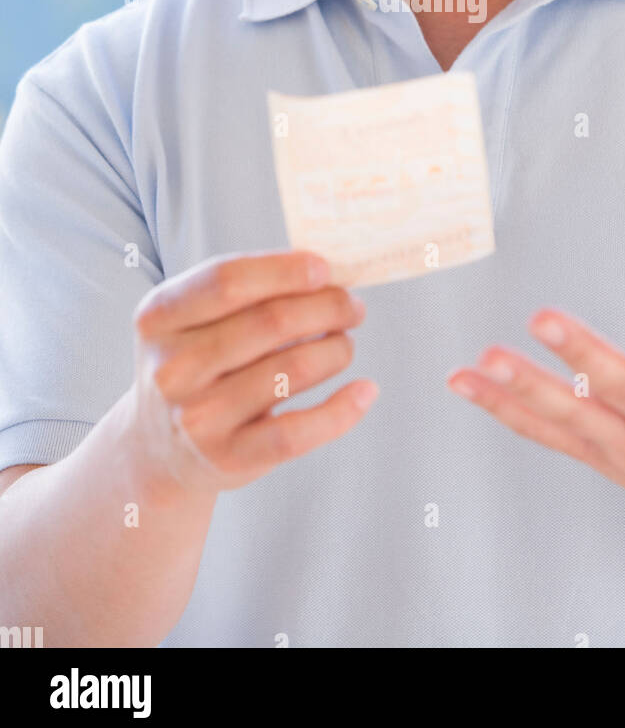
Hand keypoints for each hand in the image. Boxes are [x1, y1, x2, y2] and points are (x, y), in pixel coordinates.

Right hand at [131, 251, 377, 499]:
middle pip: (270, 322)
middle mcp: (172, 368)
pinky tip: (364, 391)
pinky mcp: (229, 458)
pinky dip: (342, 409)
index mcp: (160, 317)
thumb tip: (325, 273)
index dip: (285, 271)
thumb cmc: (193, 364)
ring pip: (293, 369)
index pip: (228, 281)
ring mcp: (199, 417)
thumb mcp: (191, 319)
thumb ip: (245, 290)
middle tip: (352, 306)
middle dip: (327, 307)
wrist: (157, 449)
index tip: (325, 269)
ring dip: (336, 349)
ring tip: (344, 344)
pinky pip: (299, 431)